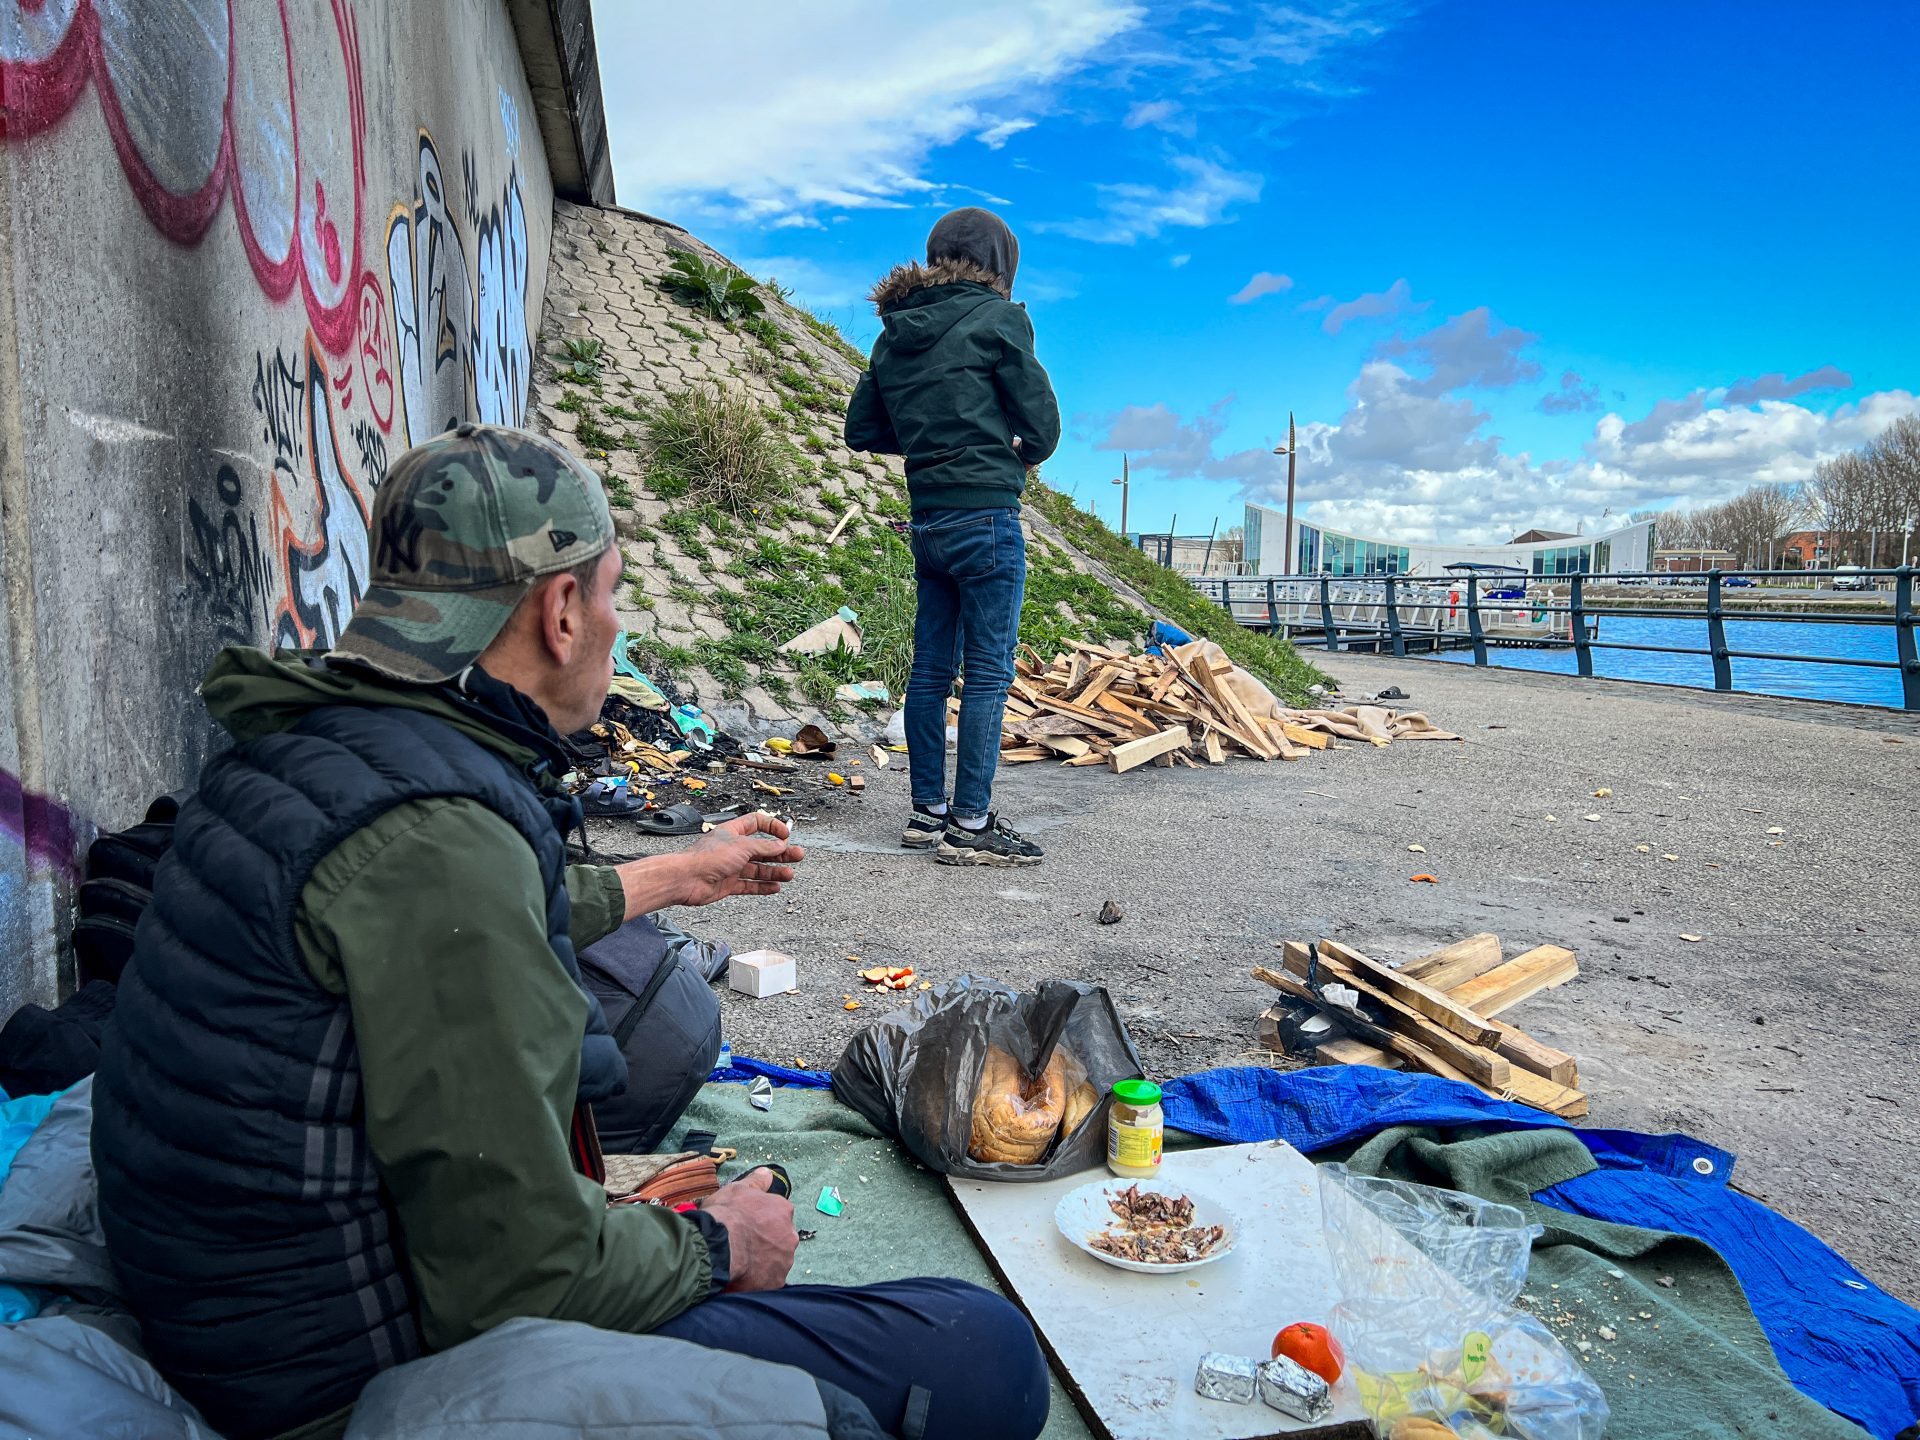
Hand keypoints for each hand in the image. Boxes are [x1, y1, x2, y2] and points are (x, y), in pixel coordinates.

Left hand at [672, 812, 804, 906]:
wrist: (686, 879)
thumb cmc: (706, 858)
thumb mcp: (741, 846)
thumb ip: (763, 847)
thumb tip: (780, 846)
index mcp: (733, 832)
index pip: (757, 824)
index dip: (772, 827)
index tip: (785, 834)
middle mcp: (733, 849)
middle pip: (762, 849)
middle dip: (780, 853)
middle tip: (797, 856)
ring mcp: (731, 867)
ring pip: (758, 869)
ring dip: (774, 871)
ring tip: (789, 874)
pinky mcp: (728, 884)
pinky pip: (750, 885)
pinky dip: (763, 887)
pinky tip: (774, 887)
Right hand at [700, 1168, 796, 1292]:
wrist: (716, 1247)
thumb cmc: (726, 1215)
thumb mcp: (738, 1189)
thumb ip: (756, 1182)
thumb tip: (767, 1173)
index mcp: (783, 1210)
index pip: (778, 1214)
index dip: (762, 1220)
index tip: (748, 1225)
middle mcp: (789, 1235)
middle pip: (780, 1238)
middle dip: (766, 1242)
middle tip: (744, 1244)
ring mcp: (784, 1261)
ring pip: (776, 1261)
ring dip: (763, 1262)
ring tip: (741, 1263)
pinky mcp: (774, 1282)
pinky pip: (768, 1281)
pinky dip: (758, 1280)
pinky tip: (743, 1278)